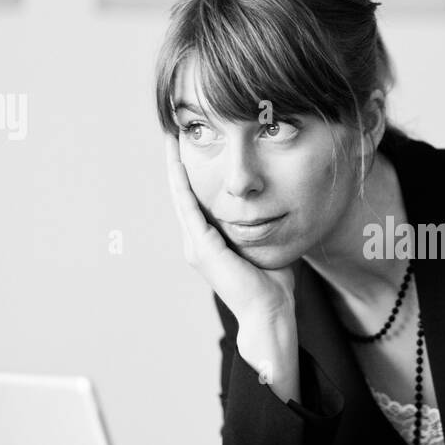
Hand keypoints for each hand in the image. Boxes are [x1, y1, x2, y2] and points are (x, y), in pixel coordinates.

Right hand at [165, 134, 294, 326]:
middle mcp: (196, 243)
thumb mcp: (263, 246)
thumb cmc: (272, 285)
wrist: (268, 312)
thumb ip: (261, 227)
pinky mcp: (202, 247)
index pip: (195, 200)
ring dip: (174, 168)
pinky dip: (182, 184)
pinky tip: (179, 162)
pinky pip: (189, 207)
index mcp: (209, 243)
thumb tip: (273, 207)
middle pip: (182, 194)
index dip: (190, 174)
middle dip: (176, 164)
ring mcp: (196, 246)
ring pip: (180, 197)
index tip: (189, 147)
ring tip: (171, 139)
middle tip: (172, 132)